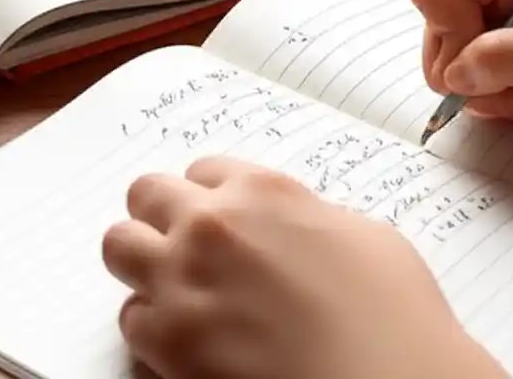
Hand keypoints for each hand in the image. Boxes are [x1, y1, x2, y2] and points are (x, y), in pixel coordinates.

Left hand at [102, 157, 504, 378]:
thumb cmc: (393, 317)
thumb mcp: (363, 238)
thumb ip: (308, 219)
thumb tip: (291, 227)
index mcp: (261, 193)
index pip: (203, 171)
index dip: (212, 197)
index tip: (220, 217)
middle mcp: (211, 226)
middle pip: (146, 195)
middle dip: (162, 217)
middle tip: (183, 246)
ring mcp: (181, 282)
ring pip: (119, 246)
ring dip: (142, 263)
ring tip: (171, 287)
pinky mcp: (167, 341)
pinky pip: (130, 318)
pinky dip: (151, 328)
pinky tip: (184, 341)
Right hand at [410, 0, 512, 131]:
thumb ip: (497, 60)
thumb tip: (453, 76)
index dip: (447, 31)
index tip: (485, 60)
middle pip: (440, 31)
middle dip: (474, 74)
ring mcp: (508, 19)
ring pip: (457, 64)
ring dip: (495, 96)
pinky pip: (480, 82)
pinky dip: (507, 103)